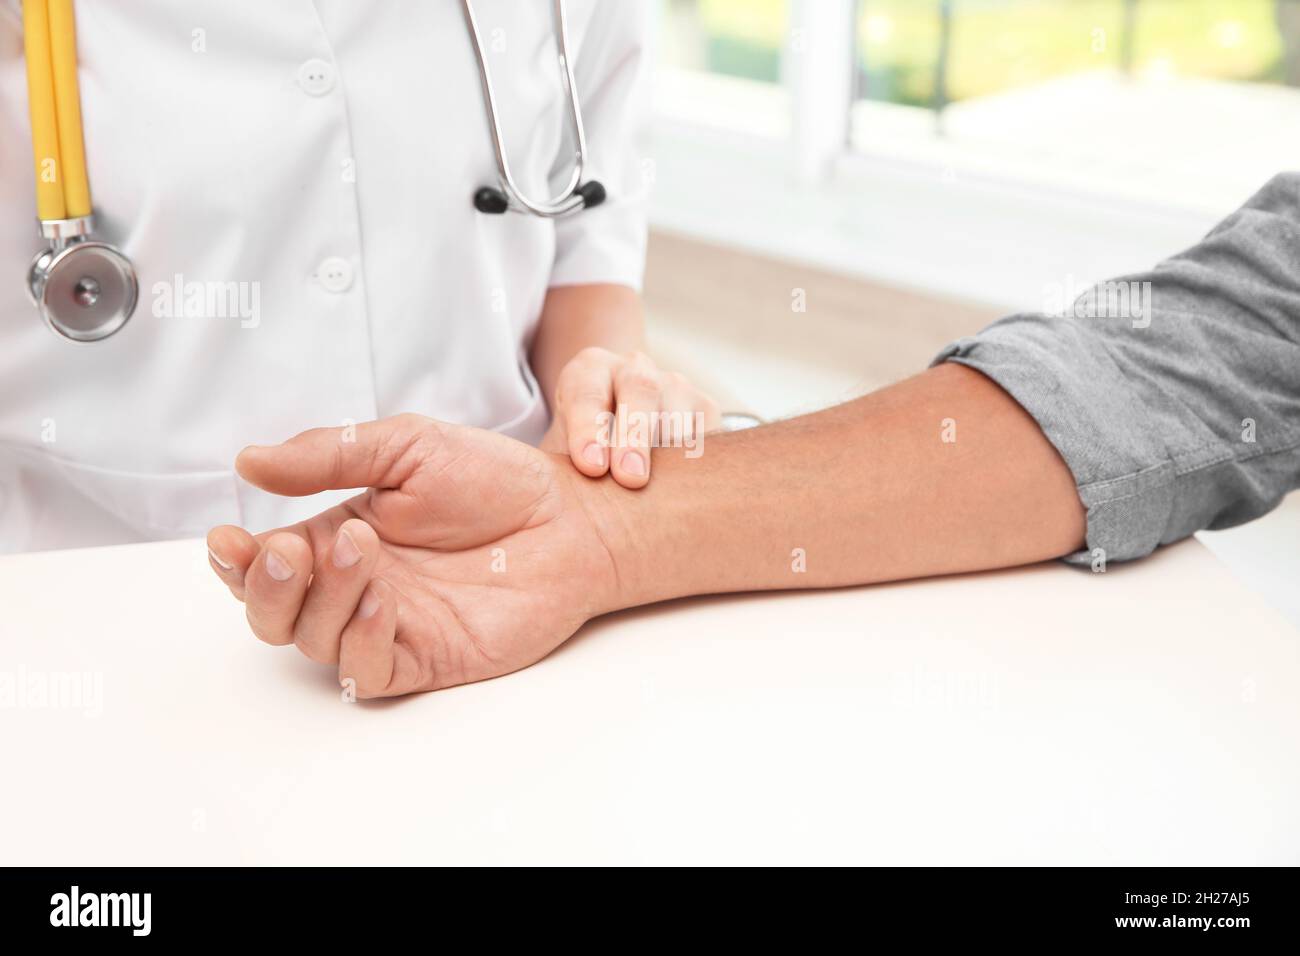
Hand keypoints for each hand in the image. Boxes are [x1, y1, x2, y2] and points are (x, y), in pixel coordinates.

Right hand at [206, 415, 623, 697]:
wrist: (569, 515)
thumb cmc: (495, 479)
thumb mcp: (409, 446)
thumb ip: (331, 455)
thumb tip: (249, 460)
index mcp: (339, 535)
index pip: (264, 561)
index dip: (234, 560)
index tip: (227, 537)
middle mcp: (354, 586)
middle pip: (274, 612)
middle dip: (267, 587)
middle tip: (291, 550)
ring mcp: (388, 624)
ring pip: (313, 640)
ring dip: (322, 598)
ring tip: (362, 547)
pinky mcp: (426, 658)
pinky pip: (367, 670)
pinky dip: (359, 640)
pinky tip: (382, 600)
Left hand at [540, 348, 719, 488]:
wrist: (619, 436)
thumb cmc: (582, 452)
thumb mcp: (558, 454)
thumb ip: (546, 471)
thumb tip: (532, 509)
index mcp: (588, 371)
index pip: (587, 391)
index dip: (588, 427)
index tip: (591, 466)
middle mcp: (632, 369)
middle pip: (639, 389)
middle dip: (635, 434)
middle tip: (631, 478)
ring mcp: (673, 384)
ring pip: (678, 408)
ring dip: (673, 448)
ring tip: (667, 490)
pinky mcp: (705, 407)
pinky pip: (707, 430)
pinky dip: (702, 460)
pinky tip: (692, 489)